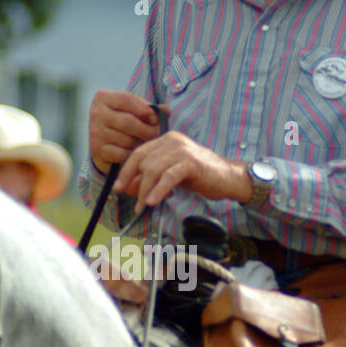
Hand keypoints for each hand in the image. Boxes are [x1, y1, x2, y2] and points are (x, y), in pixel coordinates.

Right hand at [89, 90, 161, 173]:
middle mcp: (95, 113)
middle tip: (157, 134)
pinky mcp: (96, 149)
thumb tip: (166, 110)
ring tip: (148, 143)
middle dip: (147, 129)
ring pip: (127, 139)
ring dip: (141, 143)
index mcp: (103, 97)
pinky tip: (136, 152)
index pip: (126, 99)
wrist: (105, 145)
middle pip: (128, 121)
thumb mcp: (134, 110)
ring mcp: (95, 132)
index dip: (144, 109)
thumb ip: (150, 108)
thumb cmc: (123, 122)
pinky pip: (122, 153)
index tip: (156, 118)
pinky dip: (132, 154)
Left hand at [114, 131, 252, 210]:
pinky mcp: (191, 162)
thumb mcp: (169, 176)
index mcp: (166, 140)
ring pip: (153, 169)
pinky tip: (153, 202)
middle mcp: (172, 140)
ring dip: (145, 190)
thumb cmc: (199, 176)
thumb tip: (128, 188)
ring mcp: (182, 150)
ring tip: (144, 206)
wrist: (228, 178)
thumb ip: (150, 179)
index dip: (126, 171)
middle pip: (143, 161)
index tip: (118, 187)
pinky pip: (168, 177)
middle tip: (134, 203)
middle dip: (135, 184)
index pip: (139, 153)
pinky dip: (159, 190)